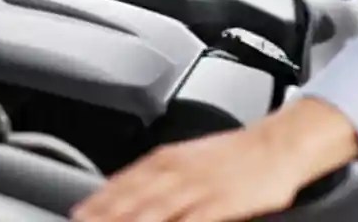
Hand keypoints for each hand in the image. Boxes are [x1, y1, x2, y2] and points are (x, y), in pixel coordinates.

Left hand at [69, 98, 357, 221]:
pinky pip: (191, 221)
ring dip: (129, 221)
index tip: (77, 214)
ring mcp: (198, 188)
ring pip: (152, 211)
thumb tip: (132, 191)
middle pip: (130, 200)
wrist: (280, 143)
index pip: (123, 183)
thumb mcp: (192, 156)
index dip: (98, 202)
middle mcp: (177, 172)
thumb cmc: (238, 155)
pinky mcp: (222, 203)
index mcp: (169, 159)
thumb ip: (162, 174)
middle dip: (105, 216)